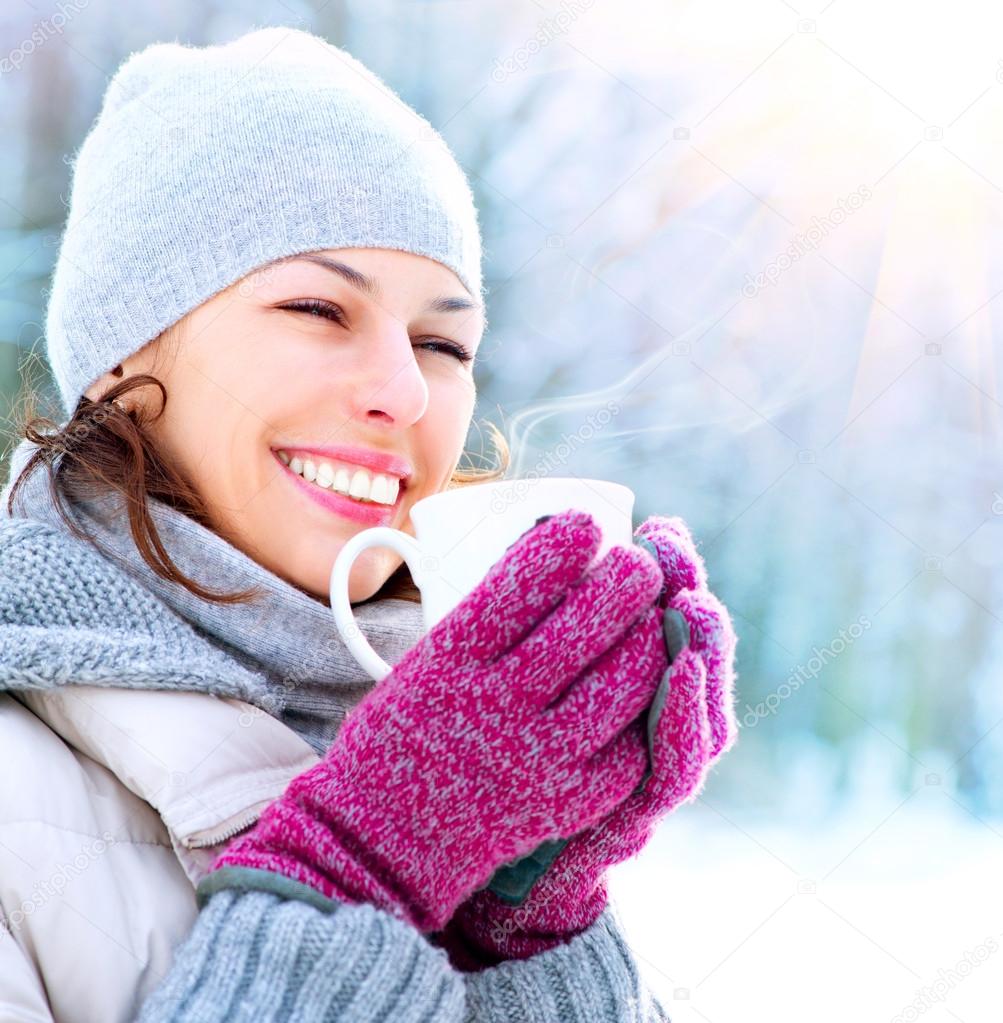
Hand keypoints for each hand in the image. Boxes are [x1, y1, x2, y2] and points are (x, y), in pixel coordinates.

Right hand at [205, 509, 665, 933]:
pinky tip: (644, 687)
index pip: (518, 586)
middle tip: (641, 563)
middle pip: (582, 629)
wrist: (382, 838)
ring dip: (647, 642)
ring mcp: (531, 760)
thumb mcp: (426, 661)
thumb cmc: (406, 731)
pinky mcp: (562, 804)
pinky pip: (627, 751)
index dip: (563, 546)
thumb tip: (552, 552)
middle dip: (625, 583)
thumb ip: (484, 615)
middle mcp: (490, 707)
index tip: (588, 525)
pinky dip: (645, 712)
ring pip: (620, 687)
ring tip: (652, 619)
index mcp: (448, 662)